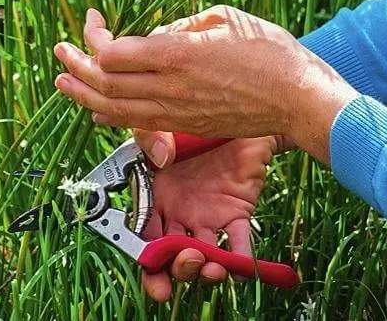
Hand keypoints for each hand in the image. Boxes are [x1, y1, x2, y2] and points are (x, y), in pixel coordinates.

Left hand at [54, 7, 356, 163]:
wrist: (296, 97)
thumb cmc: (268, 49)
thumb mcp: (224, 18)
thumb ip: (181, 26)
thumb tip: (155, 34)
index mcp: (177, 54)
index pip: (113, 52)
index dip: (94, 37)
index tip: (92, 19)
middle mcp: (170, 87)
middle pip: (106, 83)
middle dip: (76, 66)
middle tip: (60, 52)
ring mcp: (176, 111)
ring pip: (115, 109)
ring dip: (84, 95)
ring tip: (63, 83)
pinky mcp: (185, 124)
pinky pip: (137, 124)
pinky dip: (111, 115)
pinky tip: (96, 109)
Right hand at [136, 131, 277, 301]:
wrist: (236, 114)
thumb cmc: (193, 122)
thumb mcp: (163, 125)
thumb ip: (151, 137)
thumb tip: (160, 158)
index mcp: (155, 197)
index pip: (144, 238)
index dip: (147, 262)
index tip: (153, 273)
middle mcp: (178, 213)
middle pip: (173, 255)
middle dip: (177, 270)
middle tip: (188, 262)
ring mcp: (207, 216)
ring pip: (204, 255)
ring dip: (206, 271)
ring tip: (212, 268)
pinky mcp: (236, 213)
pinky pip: (239, 242)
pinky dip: (242, 261)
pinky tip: (242, 267)